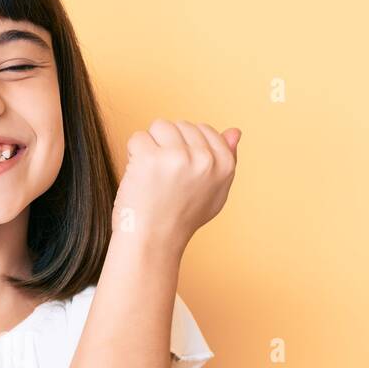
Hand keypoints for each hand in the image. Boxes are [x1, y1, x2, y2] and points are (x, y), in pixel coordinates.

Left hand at [111, 120, 239, 252]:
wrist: (151, 242)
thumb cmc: (180, 219)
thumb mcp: (215, 193)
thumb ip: (227, 160)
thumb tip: (235, 131)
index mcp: (224, 165)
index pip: (204, 129)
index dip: (186, 148)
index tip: (180, 174)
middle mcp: (204, 159)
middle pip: (180, 125)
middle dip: (168, 145)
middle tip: (164, 178)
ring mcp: (177, 157)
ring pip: (159, 126)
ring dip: (150, 146)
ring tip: (151, 175)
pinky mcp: (151, 158)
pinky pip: (138, 137)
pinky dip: (133, 154)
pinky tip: (138, 177)